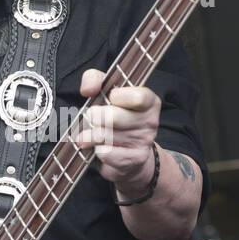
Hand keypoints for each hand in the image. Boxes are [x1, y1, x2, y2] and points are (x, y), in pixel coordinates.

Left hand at [75, 68, 159, 195]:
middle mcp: (150, 121)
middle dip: (94, 116)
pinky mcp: (134, 160)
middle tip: (90, 117)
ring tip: (87, 135)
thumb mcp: (106, 92)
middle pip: (114, 117)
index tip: (110, 97)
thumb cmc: (116, 118)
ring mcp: (144, 142)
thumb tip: (88, 89)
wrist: (130, 157)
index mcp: (149, 101)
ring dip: (90, 135)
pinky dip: (96, 150)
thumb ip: (95, 80)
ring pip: (106, 136)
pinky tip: (98, 148)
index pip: (139, 97)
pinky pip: (106, 153)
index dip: (119, 96)